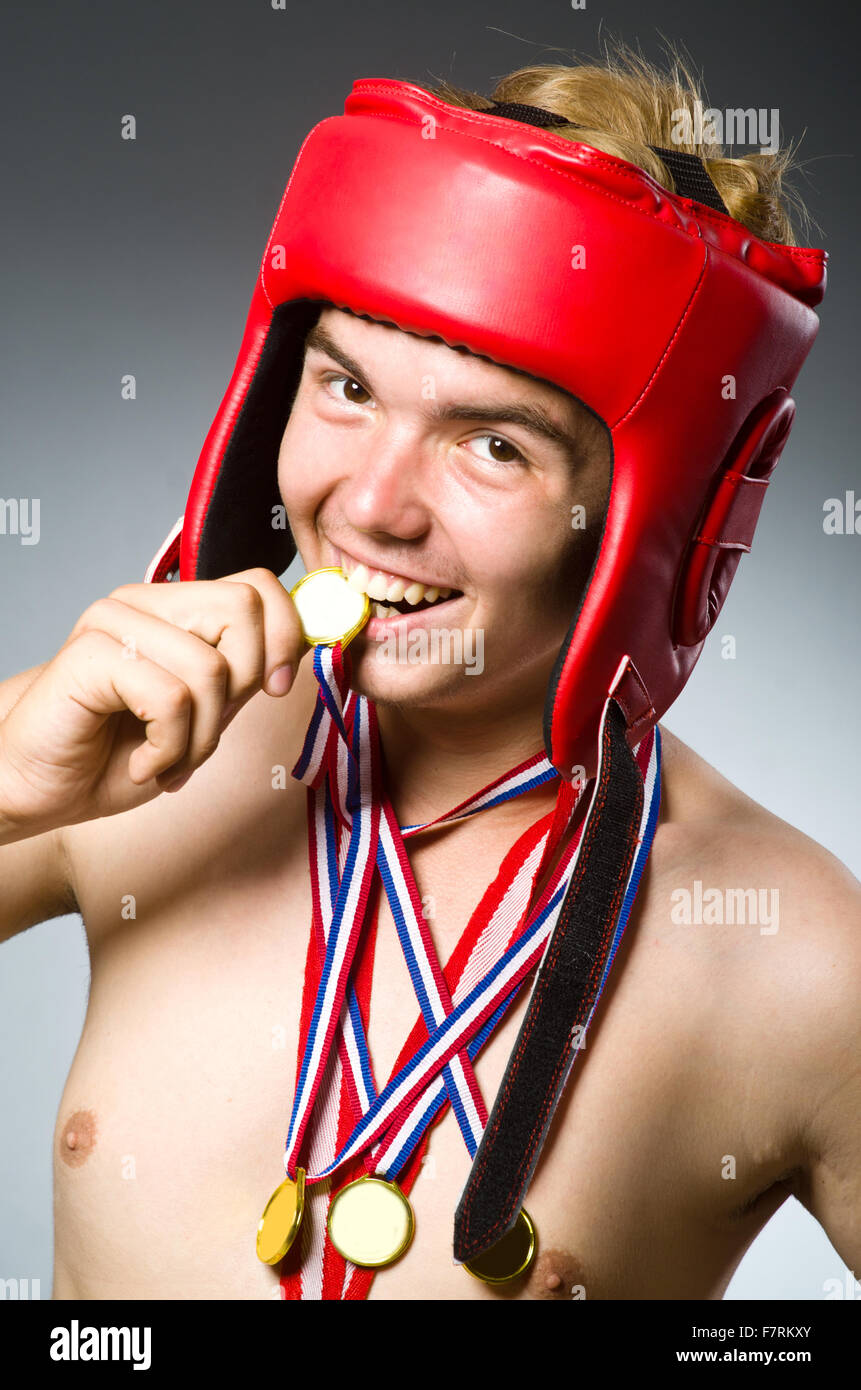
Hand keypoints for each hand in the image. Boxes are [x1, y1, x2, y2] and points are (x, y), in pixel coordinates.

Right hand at [0, 568, 306, 837]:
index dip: (285, 636)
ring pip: (212, 667)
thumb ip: (246, 678)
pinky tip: (142, 763)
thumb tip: (308, 646)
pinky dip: (168, 748)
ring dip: (200, 737)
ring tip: (166, 758)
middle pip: (244, 609)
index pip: (257, 586)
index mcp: (177, 610)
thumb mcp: (204, 716)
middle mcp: (146, 604)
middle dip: (244, 687)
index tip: (278, 690)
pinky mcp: (89, 653)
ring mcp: (114, 622)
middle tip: (204, 733)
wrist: (41, 790)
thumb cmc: (116, 753)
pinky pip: (171, 698)